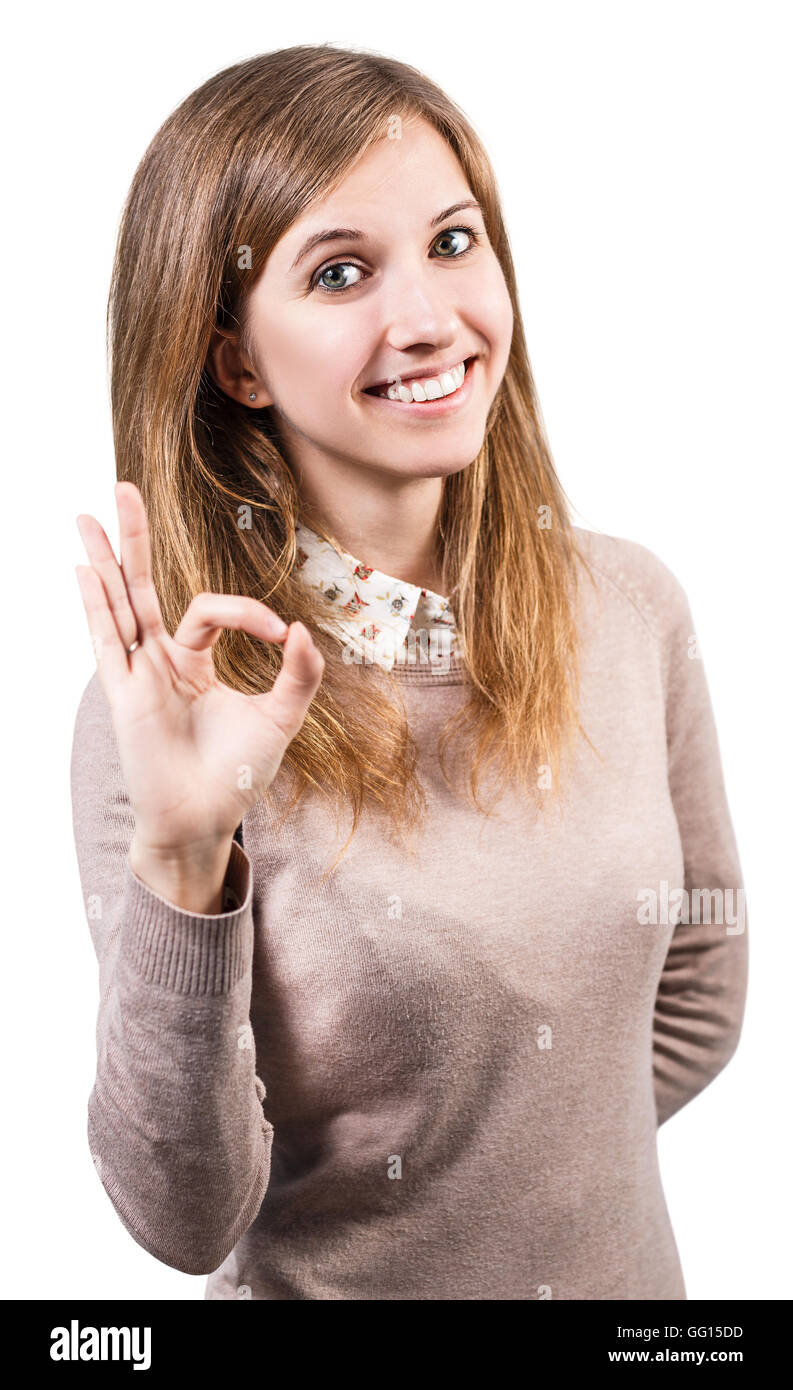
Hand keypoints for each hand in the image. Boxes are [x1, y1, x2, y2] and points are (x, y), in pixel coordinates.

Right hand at [75, 482, 324, 859]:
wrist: (207, 818)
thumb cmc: (238, 773)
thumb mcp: (281, 717)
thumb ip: (299, 675)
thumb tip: (305, 630)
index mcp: (193, 663)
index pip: (211, 611)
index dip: (249, 612)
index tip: (283, 634)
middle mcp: (159, 661)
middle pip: (142, 586)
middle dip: (134, 537)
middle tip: (123, 486)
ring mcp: (137, 675)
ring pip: (119, 603)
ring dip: (106, 557)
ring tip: (89, 512)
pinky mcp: (125, 696)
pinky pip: (108, 641)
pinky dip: (97, 604)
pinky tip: (86, 568)